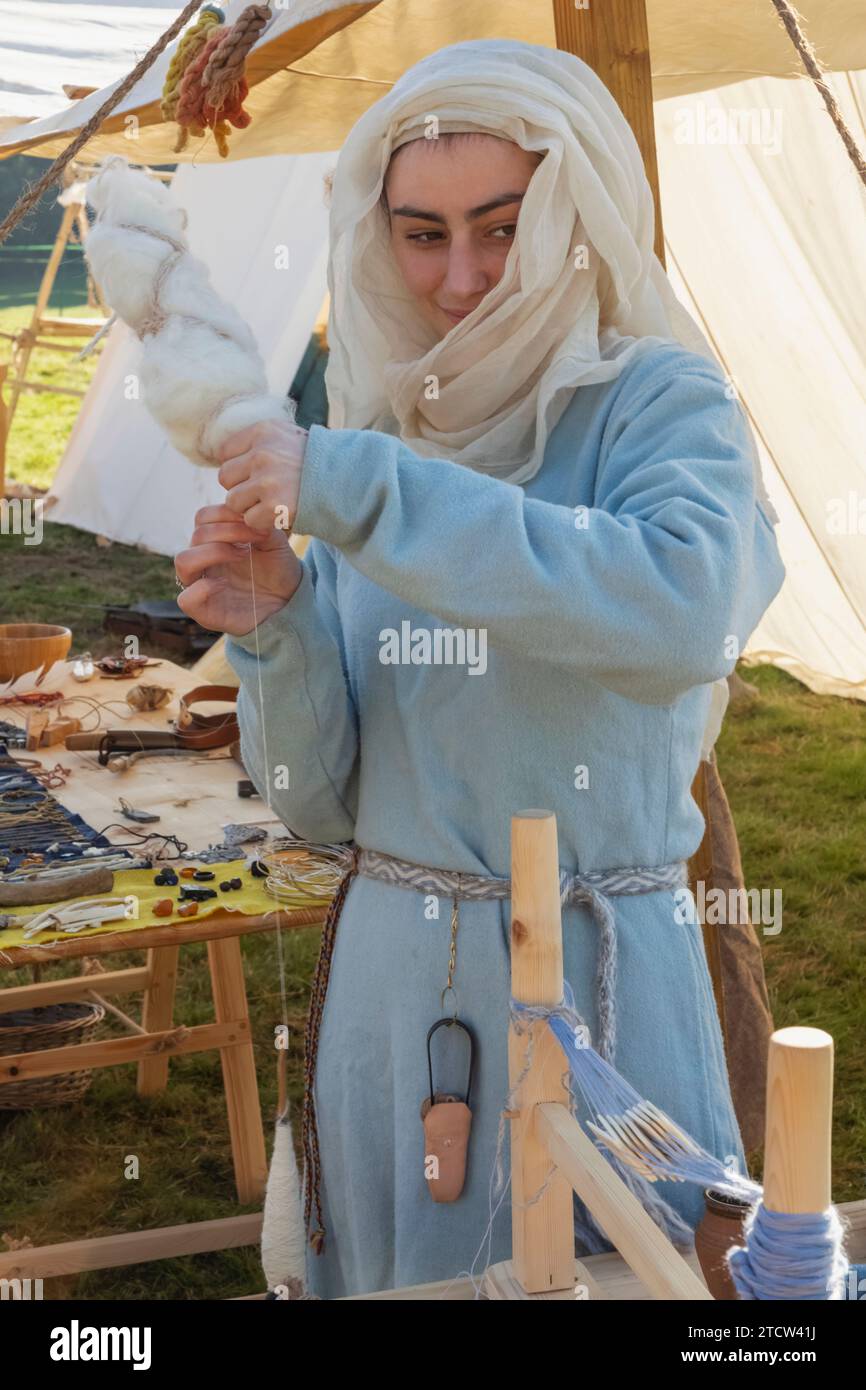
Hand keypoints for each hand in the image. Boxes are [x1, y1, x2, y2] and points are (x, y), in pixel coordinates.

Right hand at [175, 504, 302, 636]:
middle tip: (256, 537)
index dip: (227, 513)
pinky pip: (185, 598)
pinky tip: (224, 584)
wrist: (288, 602)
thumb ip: (261, 524)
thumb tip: (249, 513)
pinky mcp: (203, 610)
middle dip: (228, 531)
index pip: (204, 517)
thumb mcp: (275, 542)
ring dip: (214, 552)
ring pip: (183, 560)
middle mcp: (203, 560)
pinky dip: (203, 588)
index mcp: (214, 540)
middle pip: (196, 534)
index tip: (256, 520)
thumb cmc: (278, 570)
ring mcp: (200, 584)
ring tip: (242, 555)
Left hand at [217, 417, 307, 532]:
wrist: (348, 483)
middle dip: (241, 488)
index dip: (239, 467)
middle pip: (225, 478)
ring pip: (233, 501)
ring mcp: (267, 481)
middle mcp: (262, 453)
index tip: (256, 473)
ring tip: (272, 502)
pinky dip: (263, 522)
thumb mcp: (287, 437)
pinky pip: (250, 519)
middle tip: (264, 492)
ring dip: (249, 507)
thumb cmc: (314, 463)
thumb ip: (257, 442)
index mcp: (263, 432)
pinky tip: (279, 514)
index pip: (225, 453)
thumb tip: (219, 453)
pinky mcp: (273, 506)